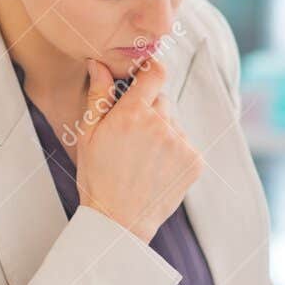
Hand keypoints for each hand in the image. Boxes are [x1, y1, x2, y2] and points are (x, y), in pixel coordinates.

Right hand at [75, 57, 203, 242]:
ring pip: (174, 124)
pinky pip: (185, 145)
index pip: (155, 72)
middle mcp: (161, 124)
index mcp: (133, 113)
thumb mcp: (89, 135)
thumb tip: (100, 63)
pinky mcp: (195, 161)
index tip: (146, 76)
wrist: (119, 220)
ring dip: (163, 133)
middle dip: (150, 111)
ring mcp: (181, 143)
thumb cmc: (98, 177)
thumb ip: (99, 95)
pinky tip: (156, 169)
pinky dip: (175, 153)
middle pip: (163, 101)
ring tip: (143, 159)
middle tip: (132, 137)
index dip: (150, 71)